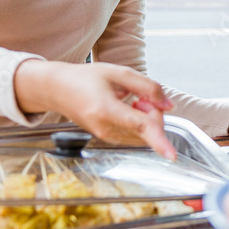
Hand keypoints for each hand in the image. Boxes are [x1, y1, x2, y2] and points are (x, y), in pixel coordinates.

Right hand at [14, 60, 176, 159]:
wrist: (57, 89)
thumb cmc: (86, 78)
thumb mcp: (119, 73)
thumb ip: (148, 87)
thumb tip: (169, 105)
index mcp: (106, 109)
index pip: (140, 126)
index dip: (159, 139)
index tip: (171, 155)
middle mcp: (105, 128)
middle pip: (147, 128)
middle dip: (153, 111)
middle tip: (140, 95)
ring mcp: (105, 137)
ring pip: (143, 133)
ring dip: (146, 116)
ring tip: (129, 100)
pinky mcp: (107, 139)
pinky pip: (134, 135)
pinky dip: (138, 122)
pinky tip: (127, 108)